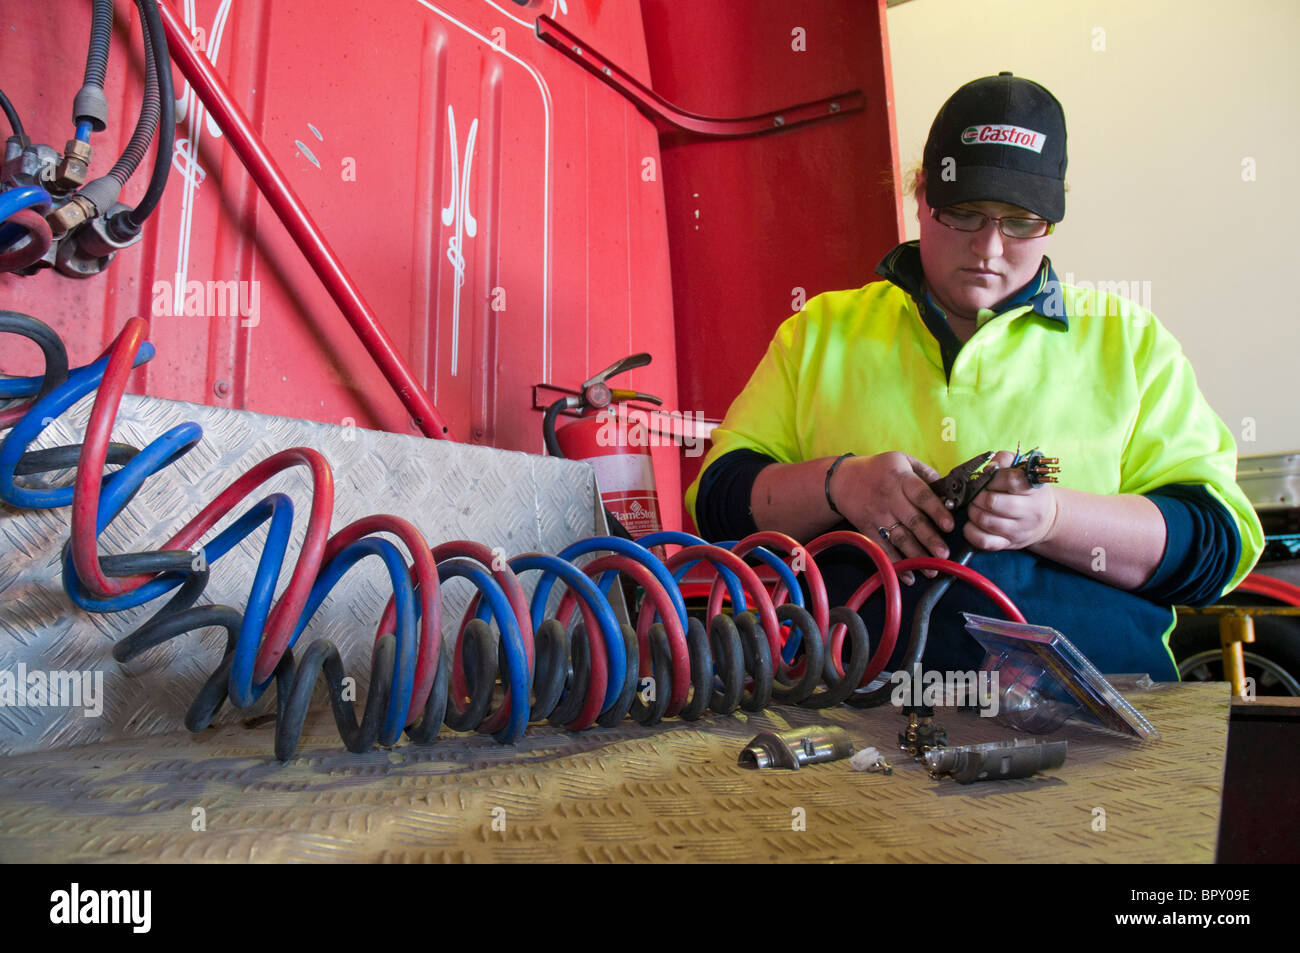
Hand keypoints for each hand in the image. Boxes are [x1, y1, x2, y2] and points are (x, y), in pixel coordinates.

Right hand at [830, 451, 954, 583]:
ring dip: (916, 555)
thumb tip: (947, 487)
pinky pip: (882, 548)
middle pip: (912, 520)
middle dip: (929, 539)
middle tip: (944, 554)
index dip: (936, 510)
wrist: (840, 480)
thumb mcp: (900, 459)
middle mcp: (889, 497)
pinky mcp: (867, 529)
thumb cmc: (876, 469)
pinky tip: (908, 576)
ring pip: (899, 538)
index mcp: (901, 478)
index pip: (922, 495)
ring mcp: (877, 515)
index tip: (950, 525)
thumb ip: (924, 471)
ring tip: (931, 570)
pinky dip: (894, 563)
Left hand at [965, 451, 1059, 550]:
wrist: (1045, 519)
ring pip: (985, 521)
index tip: (988, 479)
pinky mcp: (1008, 543)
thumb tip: (989, 466)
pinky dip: (971, 532)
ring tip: (975, 506)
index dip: (993, 478)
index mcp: (1033, 489)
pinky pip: (984, 541)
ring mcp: (1018, 530)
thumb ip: (1005, 460)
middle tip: (977, 494)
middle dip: (978, 496)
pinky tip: (972, 524)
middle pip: (993, 502)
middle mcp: (1029, 511)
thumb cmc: (1028, 491)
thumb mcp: (1023, 469)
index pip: (1011, 480)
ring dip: (973, 511)